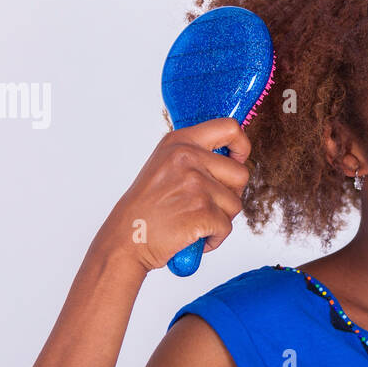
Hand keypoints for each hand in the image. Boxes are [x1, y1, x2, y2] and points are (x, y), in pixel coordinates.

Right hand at [95, 117, 251, 273]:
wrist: (125, 238)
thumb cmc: (146, 207)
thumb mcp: (166, 165)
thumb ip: (196, 156)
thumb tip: (232, 158)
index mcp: (180, 142)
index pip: (230, 128)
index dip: (242, 147)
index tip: (237, 162)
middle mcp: (188, 158)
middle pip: (241, 174)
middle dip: (231, 195)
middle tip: (207, 206)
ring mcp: (195, 184)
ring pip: (235, 204)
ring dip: (221, 219)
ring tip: (195, 222)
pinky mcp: (201, 211)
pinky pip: (226, 227)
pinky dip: (214, 238)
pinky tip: (194, 237)